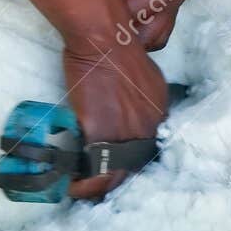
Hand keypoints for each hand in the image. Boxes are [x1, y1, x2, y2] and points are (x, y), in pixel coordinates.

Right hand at [63, 35, 167, 200]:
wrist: (104, 40)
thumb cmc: (117, 46)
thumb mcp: (143, 74)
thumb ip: (140, 95)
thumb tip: (127, 104)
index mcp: (158, 112)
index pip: (146, 146)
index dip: (129, 158)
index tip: (113, 164)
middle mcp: (148, 128)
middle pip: (134, 165)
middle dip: (115, 179)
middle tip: (96, 183)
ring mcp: (127, 134)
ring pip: (116, 176)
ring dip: (98, 188)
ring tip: (81, 191)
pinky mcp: (103, 135)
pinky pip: (96, 171)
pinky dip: (83, 184)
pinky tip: (71, 186)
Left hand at [105, 0, 230, 49]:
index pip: (131, 16)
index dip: (105, 18)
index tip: (81, 15)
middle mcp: (174, 2)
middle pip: (147, 39)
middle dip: (121, 38)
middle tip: (93, 28)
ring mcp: (177, 0)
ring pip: (157, 36)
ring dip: (135, 37)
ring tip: (110, 28)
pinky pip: (160, 24)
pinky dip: (143, 27)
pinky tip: (126, 19)